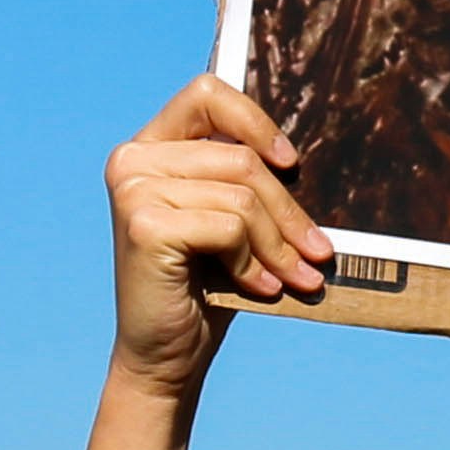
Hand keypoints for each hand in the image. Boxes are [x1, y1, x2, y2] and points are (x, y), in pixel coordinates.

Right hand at [107, 73, 327, 387]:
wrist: (166, 356)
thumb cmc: (205, 286)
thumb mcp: (229, 221)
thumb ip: (245, 180)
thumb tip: (303, 156)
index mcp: (150, 147)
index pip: (206, 94)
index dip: (255, 121)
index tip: (290, 164)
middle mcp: (132, 160)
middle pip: (239, 159)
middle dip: (288, 212)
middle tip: (317, 253)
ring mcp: (133, 190)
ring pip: (242, 196)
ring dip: (279, 245)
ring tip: (296, 277)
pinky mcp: (144, 225)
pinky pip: (230, 227)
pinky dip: (254, 262)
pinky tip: (259, 289)